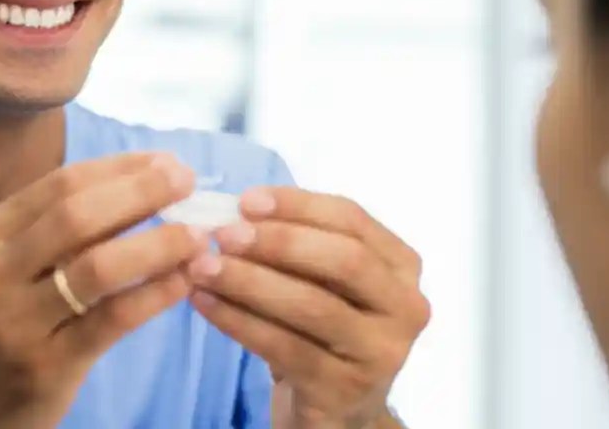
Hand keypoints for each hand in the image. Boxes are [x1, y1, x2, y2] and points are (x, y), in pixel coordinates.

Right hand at [0, 153, 206, 428]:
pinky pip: (113, 319)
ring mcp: (17, 321)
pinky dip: (156, 294)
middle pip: (78, 216)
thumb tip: (145, 181)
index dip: (122, 168)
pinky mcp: (46, 364)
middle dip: (142, 192)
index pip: (62, 183)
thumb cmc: (2, 321)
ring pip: (98, 267)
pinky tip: (184, 281)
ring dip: (158, 244)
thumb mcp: (9, 265)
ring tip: (198, 237)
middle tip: (188, 183)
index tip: (168, 161)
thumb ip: (59, 228)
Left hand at [187, 187, 428, 427]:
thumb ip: (298, 242)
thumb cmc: (324, 328)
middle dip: (280, 242)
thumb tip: (237, 210)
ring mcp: (380, 353)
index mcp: (402, 267)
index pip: (353, 220)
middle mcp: (405, 308)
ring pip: (312, 306)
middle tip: (224, 234)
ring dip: (249, 281)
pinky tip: (205, 302)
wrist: (338, 408)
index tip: (245, 200)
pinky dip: (238, 321)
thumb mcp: (323, 281)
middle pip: (344, 261)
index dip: (298, 206)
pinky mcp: (345, 390)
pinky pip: (284, 347)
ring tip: (202, 267)